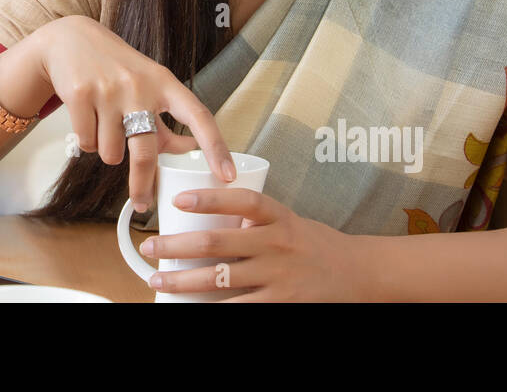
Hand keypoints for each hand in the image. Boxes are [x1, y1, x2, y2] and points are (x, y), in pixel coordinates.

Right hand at [35, 15, 234, 210]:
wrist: (71, 40)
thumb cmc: (118, 69)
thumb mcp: (149, 87)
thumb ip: (167, 123)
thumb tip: (191, 151)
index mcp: (165, 83)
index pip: (199, 116)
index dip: (216, 147)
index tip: (228, 175)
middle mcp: (139, 86)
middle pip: (146, 152)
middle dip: (142, 185)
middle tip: (143, 203)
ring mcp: (108, 90)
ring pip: (112, 154)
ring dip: (109, 152)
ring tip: (105, 127)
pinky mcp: (80, 94)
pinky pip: (87, 144)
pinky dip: (87, 142)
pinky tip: (88, 119)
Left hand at [138, 189, 370, 301]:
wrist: (356, 272)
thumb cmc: (313, 243)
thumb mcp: (287, 221)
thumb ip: (253, 221)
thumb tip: (207, 220)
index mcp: (278, 216)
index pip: (241, 201)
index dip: (209, 199)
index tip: (178, 199)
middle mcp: (276, 243)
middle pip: (217, 243)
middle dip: (176, 245)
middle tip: (150, 246)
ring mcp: (278, 275)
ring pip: (220, 278)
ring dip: (183, 280)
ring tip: (159, 278)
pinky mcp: (282, 302)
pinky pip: (240, 307)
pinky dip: (214, 308)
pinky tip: (192, 307)